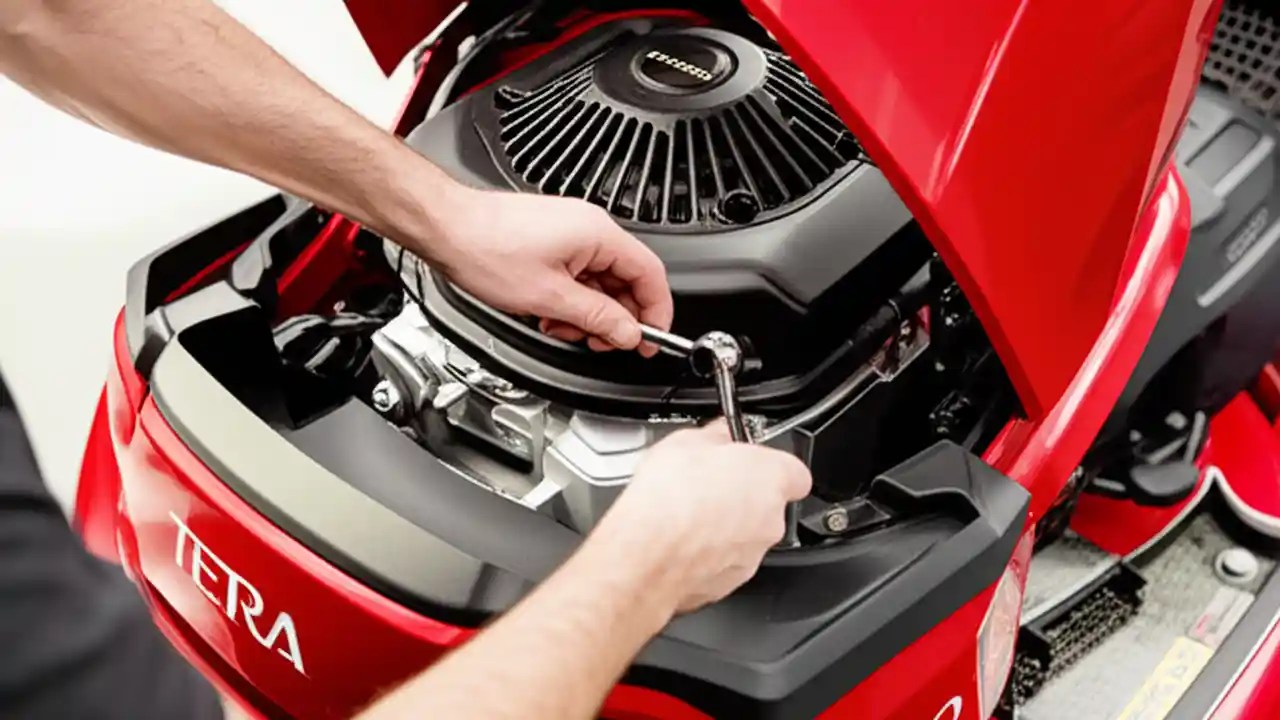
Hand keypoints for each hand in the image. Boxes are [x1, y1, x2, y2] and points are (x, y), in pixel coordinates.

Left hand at [421, 188, 672, 355]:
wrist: (446, 227)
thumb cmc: (486, 249)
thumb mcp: (549, 297)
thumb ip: (596, 318)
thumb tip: (628, 333)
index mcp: (598, 234)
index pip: (650, 274)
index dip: (656, 312)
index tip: (650, 339)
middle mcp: (589, 227)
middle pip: (626, 280)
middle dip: (614, 318)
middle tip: (601, 343)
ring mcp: (570, 232)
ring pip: (600, 281)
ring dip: (588, 313)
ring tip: (562, 329)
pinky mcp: (552, 238)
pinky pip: (578, 273)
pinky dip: (570, 299)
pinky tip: (550, 314)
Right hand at [591, 422, 812, 614]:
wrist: (647, 554)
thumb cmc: (669, 500)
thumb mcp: (687, 441)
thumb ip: (716, 437)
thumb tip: (718, 435)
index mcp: (771, 478)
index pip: (793, 470)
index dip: (769, 464)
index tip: (745, 459)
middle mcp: (770, 521)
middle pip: (767, 504)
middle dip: (741, 495)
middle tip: (707, 485)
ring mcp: (752, 555)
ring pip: (746, 535)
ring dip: (724, 525)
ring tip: (686, 514)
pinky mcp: (729, 582)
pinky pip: (725, 562)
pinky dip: (707, 553)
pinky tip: (679, 541)